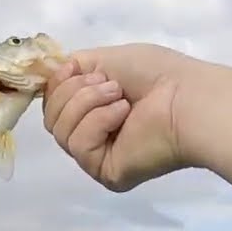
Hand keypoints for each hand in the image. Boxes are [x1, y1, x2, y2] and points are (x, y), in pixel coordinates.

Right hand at [42, 43, 201, 192]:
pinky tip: (123, 115)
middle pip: (51, 117)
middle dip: (74, 92)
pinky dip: (97, 123)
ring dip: (86, 104)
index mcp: (96, 109)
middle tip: (110, 84)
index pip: (54, 103)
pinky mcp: (104, 172)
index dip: (56, 84)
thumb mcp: (106, 58)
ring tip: (119, 97)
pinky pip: (78, 145)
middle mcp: (94, 135)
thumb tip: (45, 73)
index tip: (72, 68)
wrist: (186, 98)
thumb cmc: (157, 75)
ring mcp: (98, 157)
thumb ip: (73, 66)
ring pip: (59, 131)